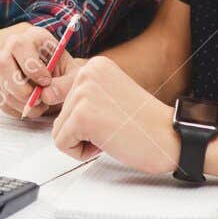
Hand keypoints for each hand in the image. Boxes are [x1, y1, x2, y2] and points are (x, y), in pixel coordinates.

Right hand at [0, 25, 78, 118]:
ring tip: (38, 106)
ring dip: (18, 102)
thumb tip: (46, 95)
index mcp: (34, 36)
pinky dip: (12, 108)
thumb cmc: (64, 74)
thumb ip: (65, 85)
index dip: (32, 68)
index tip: (46, 82)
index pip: (20, 46)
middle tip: (38, 100)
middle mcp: (12, 45)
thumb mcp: (73, 77)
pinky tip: (27, 107)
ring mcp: (0, 61)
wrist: (55, 82)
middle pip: (3, 64)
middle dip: (20, 89)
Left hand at [50, 56, 179, 173]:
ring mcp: (84, 93)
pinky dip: (81, 152)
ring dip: (83, 141)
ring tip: (112, 133)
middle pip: (59, 115)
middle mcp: (87, 73)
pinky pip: (62, 144)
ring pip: (59, 131)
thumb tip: (45, 96)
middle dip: (83, 131)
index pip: (63, 97)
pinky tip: (108, 142)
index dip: (83, 118)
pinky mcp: (83, 116)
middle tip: (114, 127)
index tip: (108, 117)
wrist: (172, 137)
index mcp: (95, 66)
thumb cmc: (145, 124)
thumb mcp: (109, 96)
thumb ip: (84, 94)